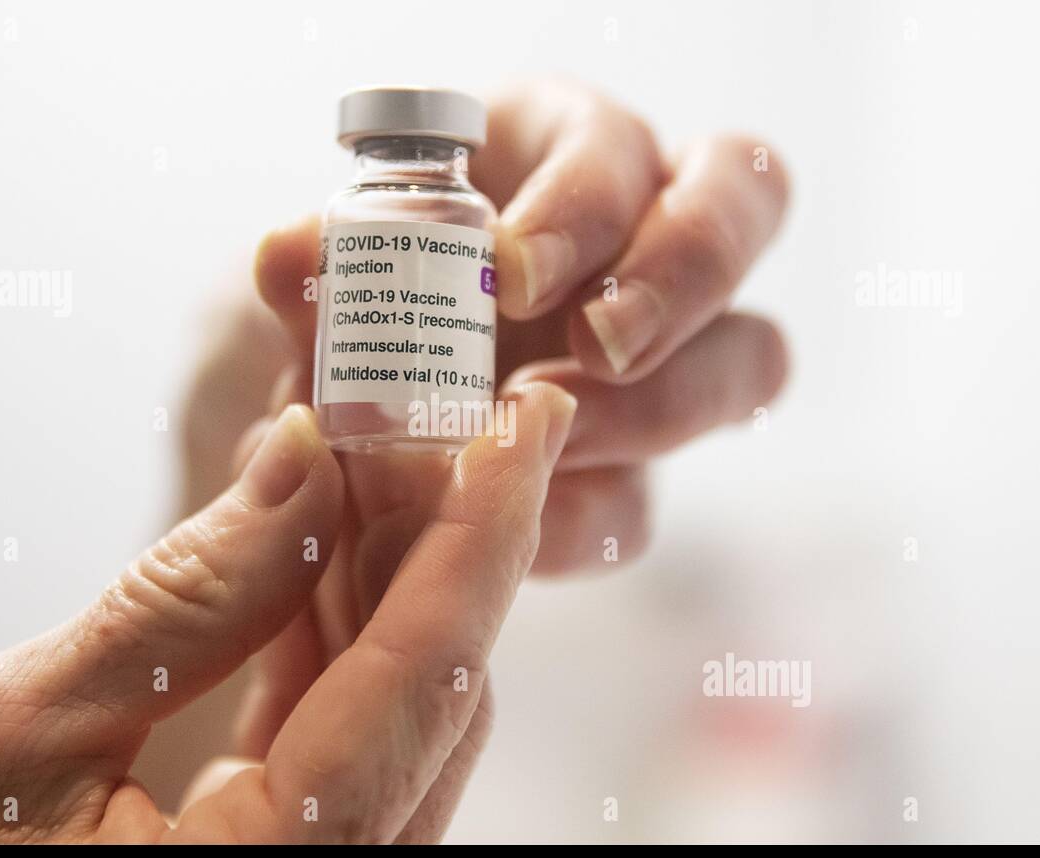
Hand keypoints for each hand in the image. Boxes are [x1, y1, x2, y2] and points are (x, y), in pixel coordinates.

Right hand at [0, 390, 576, 842]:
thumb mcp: (20, 730)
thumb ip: (184, 600)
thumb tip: (301, 462)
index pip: (421, 674)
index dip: (483, 531)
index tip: (522, 420)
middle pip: (426, 679)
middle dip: (428, 527)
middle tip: (421, 404)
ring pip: (392, 699)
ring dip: (378, 566)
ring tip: (361, 445)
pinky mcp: (284, 851)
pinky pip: (341, 727)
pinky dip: (331, 626)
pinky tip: (313, 534)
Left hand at [149, 79, 790, 808]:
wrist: (314, 447)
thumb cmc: (331, 323)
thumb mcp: (308, 288)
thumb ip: (312, 271)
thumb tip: (293, 256)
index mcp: (559, 161)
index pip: (624, 147)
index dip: (588, 203)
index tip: (513, 270)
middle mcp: (634, 244)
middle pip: (744, 211)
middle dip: (678, 280)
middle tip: (596, 346)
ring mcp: (651, 364)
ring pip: (746, 359)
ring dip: (652, 407)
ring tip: (548, 437)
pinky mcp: (624, 478)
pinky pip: (643, 504)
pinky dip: (580, 518)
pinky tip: (512, 528)